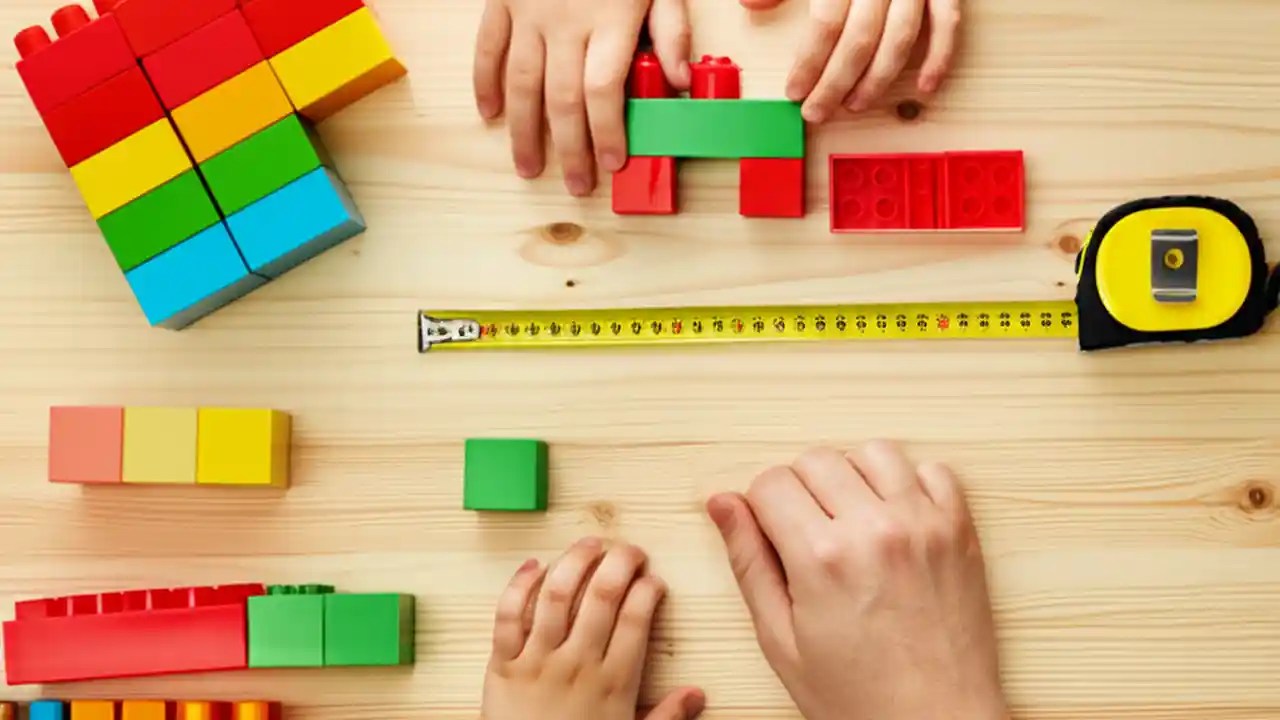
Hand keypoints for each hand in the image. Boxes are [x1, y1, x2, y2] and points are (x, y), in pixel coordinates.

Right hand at [474, 0, 691, 196]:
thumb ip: (673, 30)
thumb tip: (677, 81)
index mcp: (612, 19)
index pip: (604, 91)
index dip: (606, 133)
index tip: (613, 163)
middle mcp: (566, 22)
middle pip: (564, 99)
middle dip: (570, 149)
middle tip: (575, 184)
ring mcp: (529, 12)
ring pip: (521, 84)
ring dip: (524, 131)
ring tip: (529, 167)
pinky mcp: (502, 0)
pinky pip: (487, 48)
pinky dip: (484, 84)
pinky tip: (490, 116)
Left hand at [481, 537, 705, 719]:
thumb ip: (666, 717)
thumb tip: (697, 694)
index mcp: (614, 682)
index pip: (637, 617)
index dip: (648, 589)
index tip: (653, 579)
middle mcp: (578, 664)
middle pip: (604, 594)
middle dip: (621, 561)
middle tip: (629, 550)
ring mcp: (538, 661)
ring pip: (557, 595)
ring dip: (575, 560)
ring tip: (590, 544)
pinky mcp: (503, 664)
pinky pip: (508, 615)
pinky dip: (519, 584)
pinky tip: (534, 565)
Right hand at [706, 441, 1007, 719]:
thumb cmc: (859, 698)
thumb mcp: (781, 640)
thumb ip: (749, 562)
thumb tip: (723, 503)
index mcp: (820, 558)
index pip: (770, 481)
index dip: (762, 507)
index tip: (773, 535)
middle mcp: (874, 529)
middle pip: (816, 459)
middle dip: (801, 489)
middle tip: (808, 535)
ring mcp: (923, 525)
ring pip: (873, 452)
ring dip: (853, 477)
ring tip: (851, 521)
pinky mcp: (960, 531)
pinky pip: (932, 470)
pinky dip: (910, 484)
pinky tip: (895, 520)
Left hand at [740, 0, 960, 121]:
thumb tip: (750, 4)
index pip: (826, 23)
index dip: (809, 62)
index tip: (794, 92)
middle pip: (860, 39)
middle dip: (836, 83)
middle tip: (816, 112)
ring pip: (900, 39)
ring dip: (878, 79)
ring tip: (855, 105)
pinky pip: (947, 22)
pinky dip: (940, 57)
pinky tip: (924, 87)